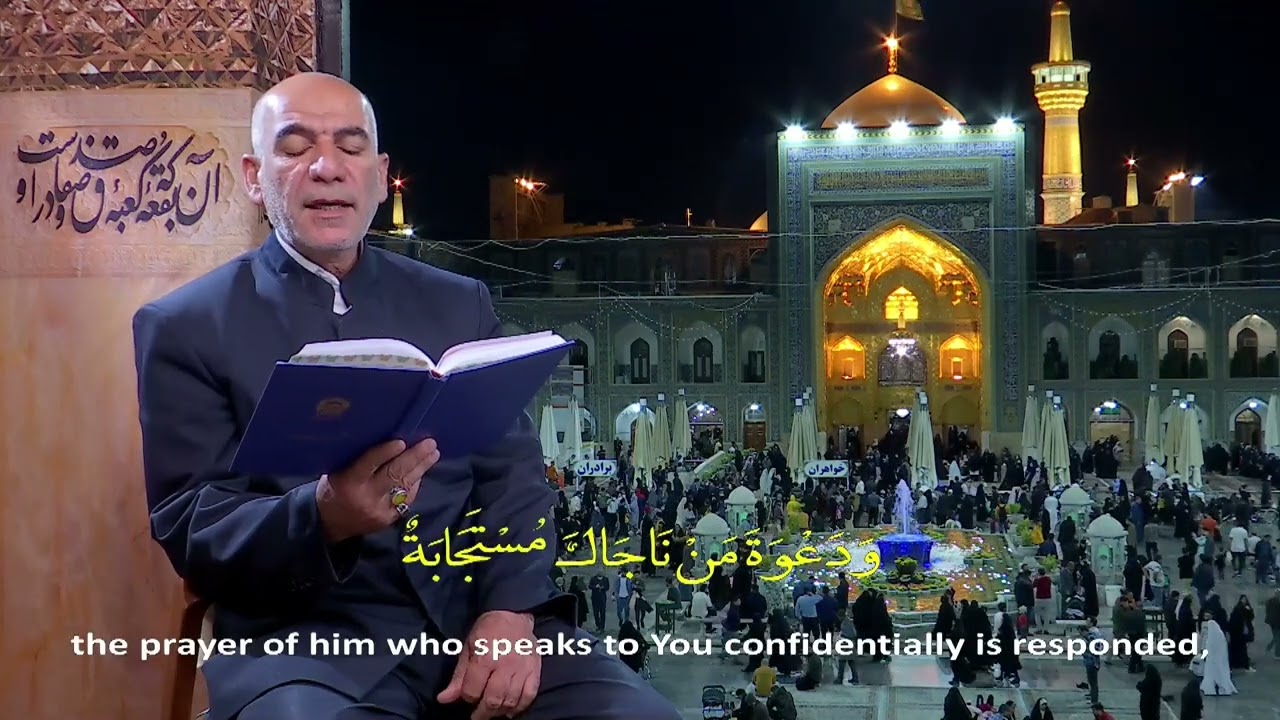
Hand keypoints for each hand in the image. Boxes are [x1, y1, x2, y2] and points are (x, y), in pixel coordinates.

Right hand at [316, 438, 439, 541]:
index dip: (386, 452)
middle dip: (414, 458)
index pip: (369, 464)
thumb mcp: (337, 472)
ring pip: (405, 487)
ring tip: (433, 454)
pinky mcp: (388, 519)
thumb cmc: (333, 489)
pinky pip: (406, 499)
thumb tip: (386, 438)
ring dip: (421, 469)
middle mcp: (366, 497)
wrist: (329, 524)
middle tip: (429, 444)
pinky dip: (415, 484)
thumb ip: (358, 460)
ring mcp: (379, 510)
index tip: (402, 442)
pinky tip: (422, 472)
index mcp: (349, 482)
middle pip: (394, 475)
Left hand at [438, 611, 539, 719]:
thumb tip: (443, 699)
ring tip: (492, 712)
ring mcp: (522, 668)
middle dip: (482, 713)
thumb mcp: (467, 648)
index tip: (467, 696)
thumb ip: (458, 677)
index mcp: (485, 658)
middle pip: (492, 700)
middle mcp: (505, 665)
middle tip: (477, 716)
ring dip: (499, 712)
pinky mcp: (535, 669)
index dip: (467, 698)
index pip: (472, 691)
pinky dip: (520, 707)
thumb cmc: (487, 630)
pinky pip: (529, 695)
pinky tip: (510, 710)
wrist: (513, 613)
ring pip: (511, 701)